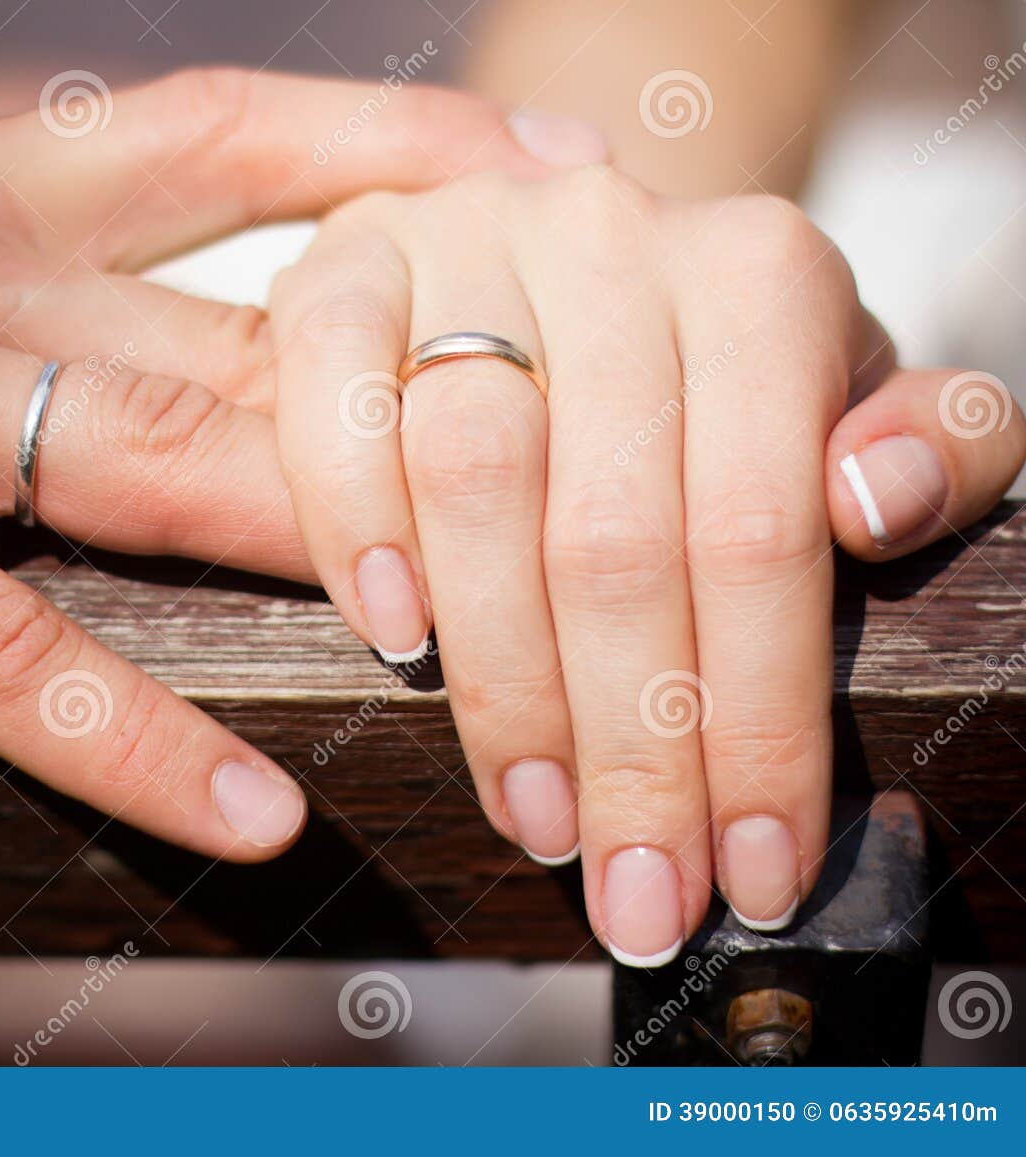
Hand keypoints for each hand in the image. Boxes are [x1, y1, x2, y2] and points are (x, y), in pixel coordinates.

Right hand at [0, 70, 569, 861]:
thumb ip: (23, 255)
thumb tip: (171, 307)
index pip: (241, 131)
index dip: (407, 146)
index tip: (552, 174)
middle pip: (254, 330)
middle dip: (436, 401)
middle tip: (615, 467)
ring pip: (161, 464)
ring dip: (344, 553)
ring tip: (500, 653)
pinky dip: (116, 727)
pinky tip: (239, 807)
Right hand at [269, 166, 1024, 959]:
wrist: (566, 268)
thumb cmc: (714, 375)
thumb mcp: (852, 403)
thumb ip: (932, 442)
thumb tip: (879, 499)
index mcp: (763, 272)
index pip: (761, 530)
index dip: (760, 720)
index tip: (753, 867)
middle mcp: (612, 237)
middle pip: (613, 533)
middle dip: (628, 748)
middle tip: (635, 887)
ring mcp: (467, 239)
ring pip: (474, 478)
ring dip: (498, 677)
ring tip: (531, 808)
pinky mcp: (348, 262)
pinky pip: (337, 397)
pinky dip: (354, 526)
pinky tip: (392, 635)